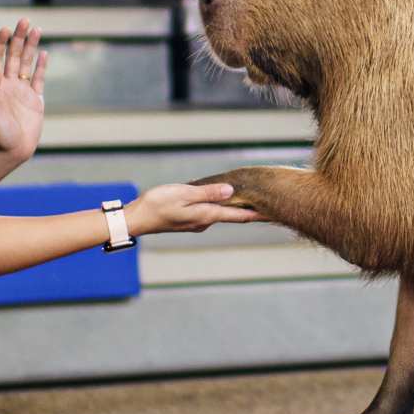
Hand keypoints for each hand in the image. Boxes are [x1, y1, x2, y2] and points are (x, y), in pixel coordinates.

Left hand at [0, 19, 47, 164]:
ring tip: (36, 29)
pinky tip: (44, 52)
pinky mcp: (35, 99)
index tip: (6, 29)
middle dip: (18, 38)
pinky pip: (39, 78)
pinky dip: (41, 65)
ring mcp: (22, 90)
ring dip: (30, 46)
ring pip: (27, 62)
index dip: (1, 43)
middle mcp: (9, 84)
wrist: (13, 151)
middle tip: (24, 20)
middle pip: (13, 55)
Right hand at [125, 182, 262, 236]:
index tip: (275, 214)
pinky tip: (225, 201)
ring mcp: (197, 221)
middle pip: (234, 216)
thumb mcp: (184, 194)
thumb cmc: (157, 204)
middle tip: (272, 207)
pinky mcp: (189, 219)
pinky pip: (211, 212)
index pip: (238, 215)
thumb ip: (208, 193)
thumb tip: (232, 192)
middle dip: (252, 211)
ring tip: (254, 203)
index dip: (258, 214)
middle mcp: (205, 221)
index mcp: (206, 215)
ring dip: (237, 208)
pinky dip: (222, 206)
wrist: (138, 218)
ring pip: (222, 213)